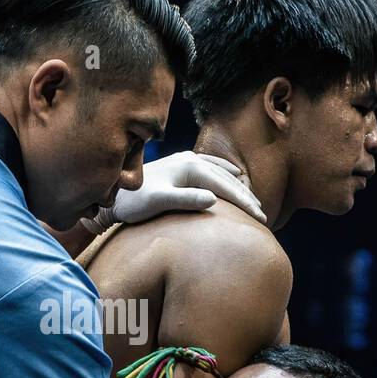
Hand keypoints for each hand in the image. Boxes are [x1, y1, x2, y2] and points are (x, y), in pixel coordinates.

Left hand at [81, 151, 264, 233]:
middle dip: (246, 197)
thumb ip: (186, 199)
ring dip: (239, 188)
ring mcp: (186, 162)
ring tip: (253, 203)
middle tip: (263, 216)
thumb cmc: (133, 203)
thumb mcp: (159, 202)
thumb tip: (214, 199)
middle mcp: (190, 160)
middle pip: (227, 179)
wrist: (113, 196)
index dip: (244, 203)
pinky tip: (234, 179)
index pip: (226, 186)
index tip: (260, 217)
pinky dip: (226, 177)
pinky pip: (212, 170)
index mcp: (190, 166)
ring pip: (222, 174)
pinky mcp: (181, 168)